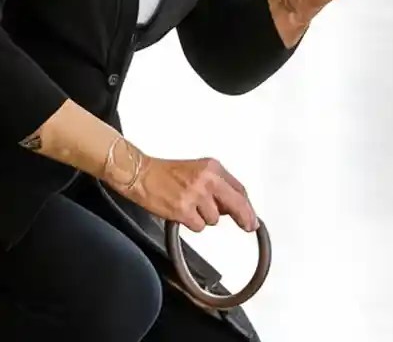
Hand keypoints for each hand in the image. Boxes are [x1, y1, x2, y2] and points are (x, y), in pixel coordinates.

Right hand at [119, 155, 258, 233]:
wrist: (140, 174)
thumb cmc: (166, 173)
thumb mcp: (197, 170)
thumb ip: (217, 185)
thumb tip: (233, 207)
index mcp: (212, 167)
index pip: (239, 189)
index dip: (247, 206)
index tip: (252, 216)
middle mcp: (207, 179)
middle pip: (237, 204)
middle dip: (245, 218)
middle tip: (249, 226)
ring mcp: (195, 195)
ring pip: (214, 219)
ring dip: (204, 218)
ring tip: (189, 206)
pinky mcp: (183, 209)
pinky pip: (199, 226)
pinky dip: (192, 223)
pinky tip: (181, 212)